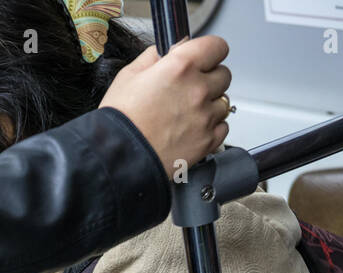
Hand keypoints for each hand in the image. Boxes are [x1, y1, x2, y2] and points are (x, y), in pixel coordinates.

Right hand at [99, 36, 231, 178]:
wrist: (118, 156)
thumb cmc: (120, 119)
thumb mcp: (128, 75)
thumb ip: (154, 56)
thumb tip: (169, 49)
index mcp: (181, 67)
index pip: (216, 46)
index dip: (209, 51)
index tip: (203, 58)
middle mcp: (198, 89)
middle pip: (224, 74)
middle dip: (209, 78)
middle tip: (188, 89)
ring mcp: (205, 116)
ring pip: (224, 101)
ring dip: (210, 104)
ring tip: (187, 113)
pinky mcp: (207, 141)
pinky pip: (223, 126)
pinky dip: (212, 127)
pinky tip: (193, 128)